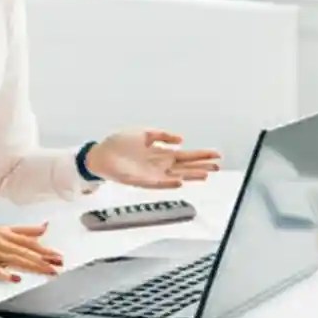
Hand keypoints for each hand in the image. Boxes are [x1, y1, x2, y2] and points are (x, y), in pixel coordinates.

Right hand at [0, 223, 62, 281]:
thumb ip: (23, 231)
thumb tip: (44, 228)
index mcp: (4, 234)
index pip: (29, 242)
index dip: (45, 250)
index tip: (58, 256)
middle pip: (25, 252)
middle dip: (43, 260)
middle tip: (57, 266)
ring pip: (14, 260)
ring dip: (31, 266)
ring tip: (45, 272)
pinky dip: (3, 274)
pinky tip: (14, 278)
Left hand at [85, 129, 221, 188]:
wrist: (100, 153)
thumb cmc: (119, 144)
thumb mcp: (144, 133)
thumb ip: (162, 135)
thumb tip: (181, 139)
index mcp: (162, 153)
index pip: (186, 155)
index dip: (201, 155)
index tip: (216, 154)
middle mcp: (160, 165)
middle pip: (186, 166)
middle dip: (202, 166)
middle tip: (218, 166)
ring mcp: (152, 174)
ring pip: (177, 176)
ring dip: (191, 176)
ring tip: (205, 175)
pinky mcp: (141, 181)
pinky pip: (158, 184)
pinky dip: (169, 184)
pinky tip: (179, 182)